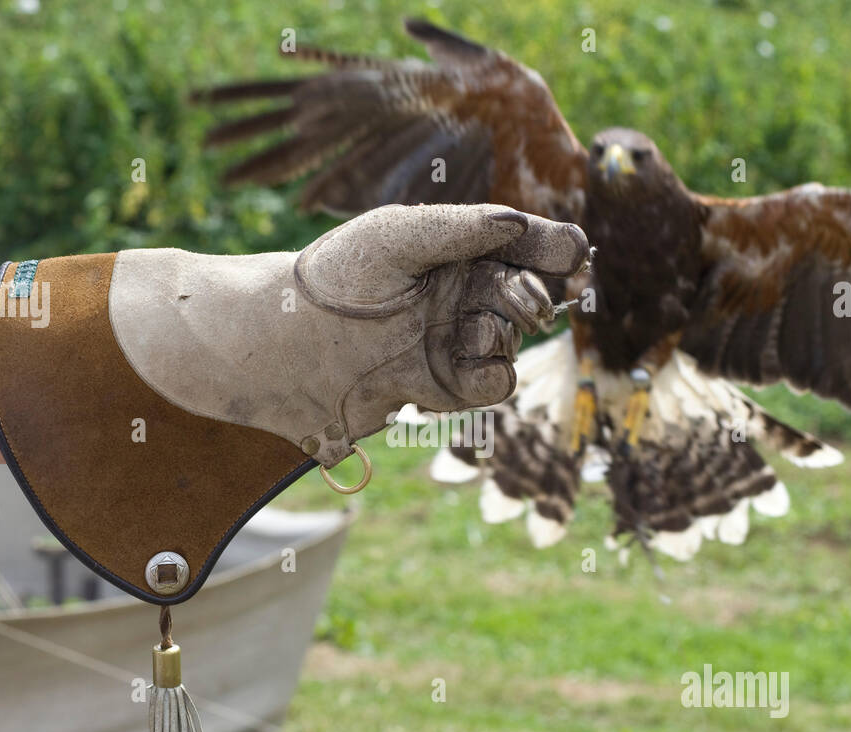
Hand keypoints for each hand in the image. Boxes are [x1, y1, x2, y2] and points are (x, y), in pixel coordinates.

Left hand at [108, 203, 588, 466]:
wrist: (279, 349)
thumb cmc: (331, 280)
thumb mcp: (396, 237)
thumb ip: (462, 228)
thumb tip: (524, 225)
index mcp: (452, 248)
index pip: (524, 246)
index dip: (555, 252)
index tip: (572, 259)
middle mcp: (457, 293)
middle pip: (529, 290)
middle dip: (534, 293)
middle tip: (520, 296)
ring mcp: (451, 340)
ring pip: (515, 338)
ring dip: (506, 332)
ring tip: (473, 328)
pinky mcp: (441, 387)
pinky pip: (493, 381)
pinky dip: (491, 372)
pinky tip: (467, 362)